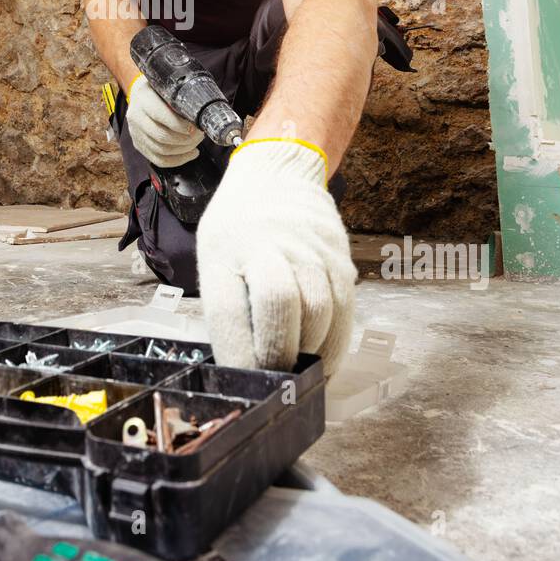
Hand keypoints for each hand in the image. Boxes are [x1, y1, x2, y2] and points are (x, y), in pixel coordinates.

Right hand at [124, 74, 203, 167]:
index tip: (194, 126)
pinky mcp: (139, 144)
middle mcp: (135, 116)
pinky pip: (159, 159)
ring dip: (184, 149)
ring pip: (161, 150)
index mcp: (143, 97)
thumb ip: (180, 93)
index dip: (178, 124)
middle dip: (185, 139)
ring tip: (197, 142)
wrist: (141, 94)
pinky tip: (191, 153)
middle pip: (161, 136)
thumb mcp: (167, 84)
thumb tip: (201, 108)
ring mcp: (135, 132)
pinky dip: (178, 160)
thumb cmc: (160, 88)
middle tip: (200, 134)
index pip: (159, 114)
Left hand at [195, 139, 355, 375]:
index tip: (245, 385)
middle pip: (280, 304)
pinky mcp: (339, 257)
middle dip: (278, 354)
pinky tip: (322, 364)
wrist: (280, 175)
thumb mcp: (215, 258)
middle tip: (276, 383)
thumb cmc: (239, 229)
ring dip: (310, 354)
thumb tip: (244, 371)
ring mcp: (309, 247)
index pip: (229, 309)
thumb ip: (229, 307)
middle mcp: (268, 244)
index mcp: (225, 248)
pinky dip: (334, 345)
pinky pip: (344, 310)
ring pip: (319, 311)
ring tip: (299, 377)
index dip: (238, 356)